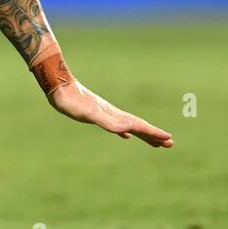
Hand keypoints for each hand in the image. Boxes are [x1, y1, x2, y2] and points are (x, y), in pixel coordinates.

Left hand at [48, 80, 173, 147]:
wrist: (57, 84)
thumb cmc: (71, 101)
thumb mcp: (89, 114)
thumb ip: (107, 122)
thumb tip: (127, 131)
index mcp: (113, 115)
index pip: (138, 126)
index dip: (153, 133)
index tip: (168, 140)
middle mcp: (112, 113)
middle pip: (137, 126)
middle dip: (153, 135)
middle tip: (169, 144)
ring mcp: (104, 112)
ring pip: (129, 125)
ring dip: (142, 133)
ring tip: (154, 141)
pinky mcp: (94, 112)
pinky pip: (115, 124)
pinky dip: (124, 130)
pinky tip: (125, 134)